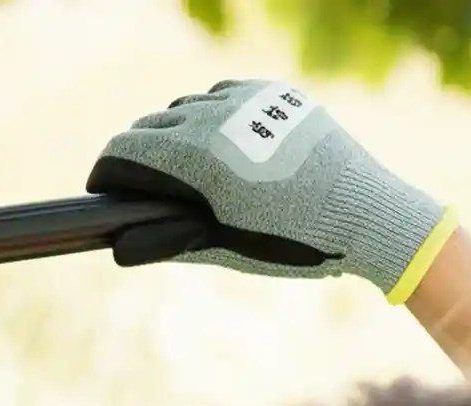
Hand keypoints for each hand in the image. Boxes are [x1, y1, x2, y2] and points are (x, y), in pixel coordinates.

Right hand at [87, 79, 458, 304]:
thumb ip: (165, 240)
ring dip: (172, 134)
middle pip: (147, 126)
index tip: (102, 190)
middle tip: (140, 186)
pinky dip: (210, 115)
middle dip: (135, 156)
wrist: (367, 213)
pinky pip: (221, 95)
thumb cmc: (292, 240)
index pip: (123, 150)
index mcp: (195, 157)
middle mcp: (214, 118)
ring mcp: (246, 100)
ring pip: (183, 108)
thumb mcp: (222, 246)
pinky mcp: (273, 94)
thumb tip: (119, 246)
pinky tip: (221, 142)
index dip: (105, 173)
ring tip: (184, 167)